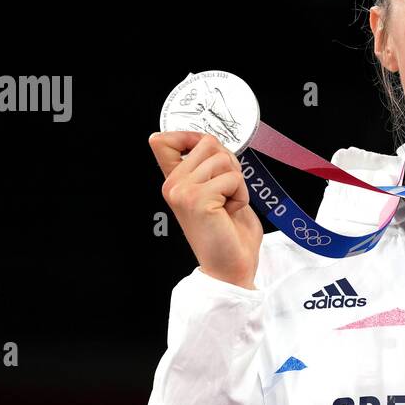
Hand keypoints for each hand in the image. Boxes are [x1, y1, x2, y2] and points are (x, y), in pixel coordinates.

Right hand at [150, 131, 262, 289]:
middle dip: (229, 164)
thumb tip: (210, 141)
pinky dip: (241, 194)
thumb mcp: (217, 191)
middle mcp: (173, 185)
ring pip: (222, 158)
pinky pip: (232, 178)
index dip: (191, 136)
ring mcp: (182, 192)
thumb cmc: (229, 233)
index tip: (209, 154)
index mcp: (175, 182)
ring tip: (228, 205)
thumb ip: (209, 167)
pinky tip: (230, 212)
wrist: (232, 268)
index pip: (163, 141)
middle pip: (208, 142)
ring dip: (237, 182)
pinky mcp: (198, 200)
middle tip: (227, 193)